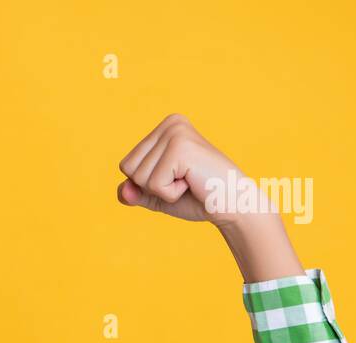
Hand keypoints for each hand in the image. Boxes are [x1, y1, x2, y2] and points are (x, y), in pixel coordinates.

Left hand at [115, 113, 253, 227]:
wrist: (233, 206)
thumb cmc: (198, 198)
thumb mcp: (157, 195)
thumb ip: (134, 192)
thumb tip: (122, 190)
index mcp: (164, 128)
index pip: (127, 164)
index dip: (147, 183)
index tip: (177, 179)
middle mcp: (170, 123)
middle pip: (128, 168)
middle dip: (152, 186)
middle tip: (184, 181)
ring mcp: (176, 132)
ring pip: (139, 177)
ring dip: (162, 190)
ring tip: (189, 181)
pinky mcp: (181, 148)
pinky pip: (153, 184)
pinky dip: (170, 193)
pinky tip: (192, 183)